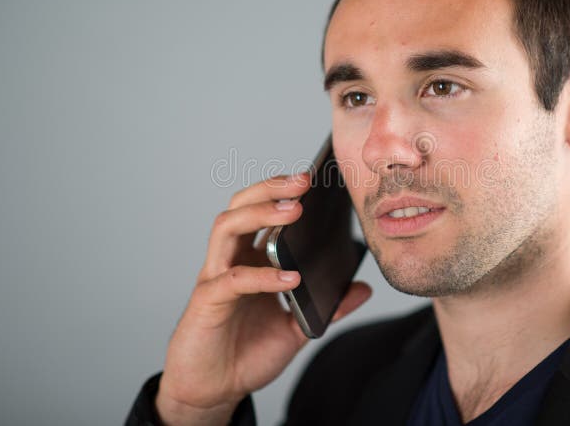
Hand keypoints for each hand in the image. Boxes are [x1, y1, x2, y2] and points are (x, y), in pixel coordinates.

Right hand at [155, 172, 371, 424]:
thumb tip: (362, 288)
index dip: (282, 191)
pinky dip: (263, 275)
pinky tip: (291, 277)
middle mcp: (230, 260)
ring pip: (227, 227)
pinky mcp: (207, 303)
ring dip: (260, 213)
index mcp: (249, 259)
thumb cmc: (246, 352)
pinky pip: (233, 279)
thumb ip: (327, 306)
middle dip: (270, 189)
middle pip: (240, 206)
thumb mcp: (297, 327)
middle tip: (303, 181)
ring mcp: (215, 278)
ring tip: (294, 210)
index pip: (260, 211)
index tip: (314, 179)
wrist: (213, 390)